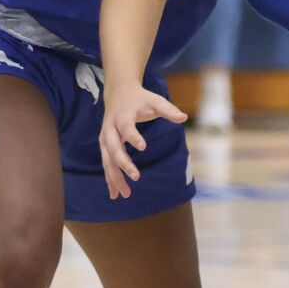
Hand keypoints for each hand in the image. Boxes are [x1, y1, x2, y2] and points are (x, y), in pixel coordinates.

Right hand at [99, 80, 187, 199]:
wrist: (118, 93)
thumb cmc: (140, 99)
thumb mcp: (155, 101)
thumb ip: (169, 110)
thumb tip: (184, 117)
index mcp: (122, 116)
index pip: (126, 128)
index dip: (133, 136)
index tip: (143, 147)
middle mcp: (109, 129)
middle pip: (113, 148)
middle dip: (123, 163)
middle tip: (136, 177)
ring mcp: (105, 139)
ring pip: (107, 160)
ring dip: (115, 177)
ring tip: (125, 194)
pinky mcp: (104, 146)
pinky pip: (106, 164)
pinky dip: (110, 179)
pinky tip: (115, 194)